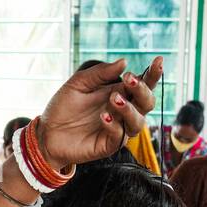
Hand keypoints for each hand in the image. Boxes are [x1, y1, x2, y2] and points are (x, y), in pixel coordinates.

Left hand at [39, 57, 161, 168]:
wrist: (47, 132)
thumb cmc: (63, 107)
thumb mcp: (79, 83)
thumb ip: (100, 74)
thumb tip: (124, 62)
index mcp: (119, 94)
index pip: (142, 85)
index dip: (153, 74)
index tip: (159, 60)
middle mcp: (122, 112)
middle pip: (146, 103)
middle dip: (142, 90)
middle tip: (128, 80)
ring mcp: (118, 129)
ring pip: (138, 122)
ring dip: (129, 109)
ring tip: (113, 99)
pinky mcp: (108, 145)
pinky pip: (119, 137)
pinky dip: (114, 125)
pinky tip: (103, 117)